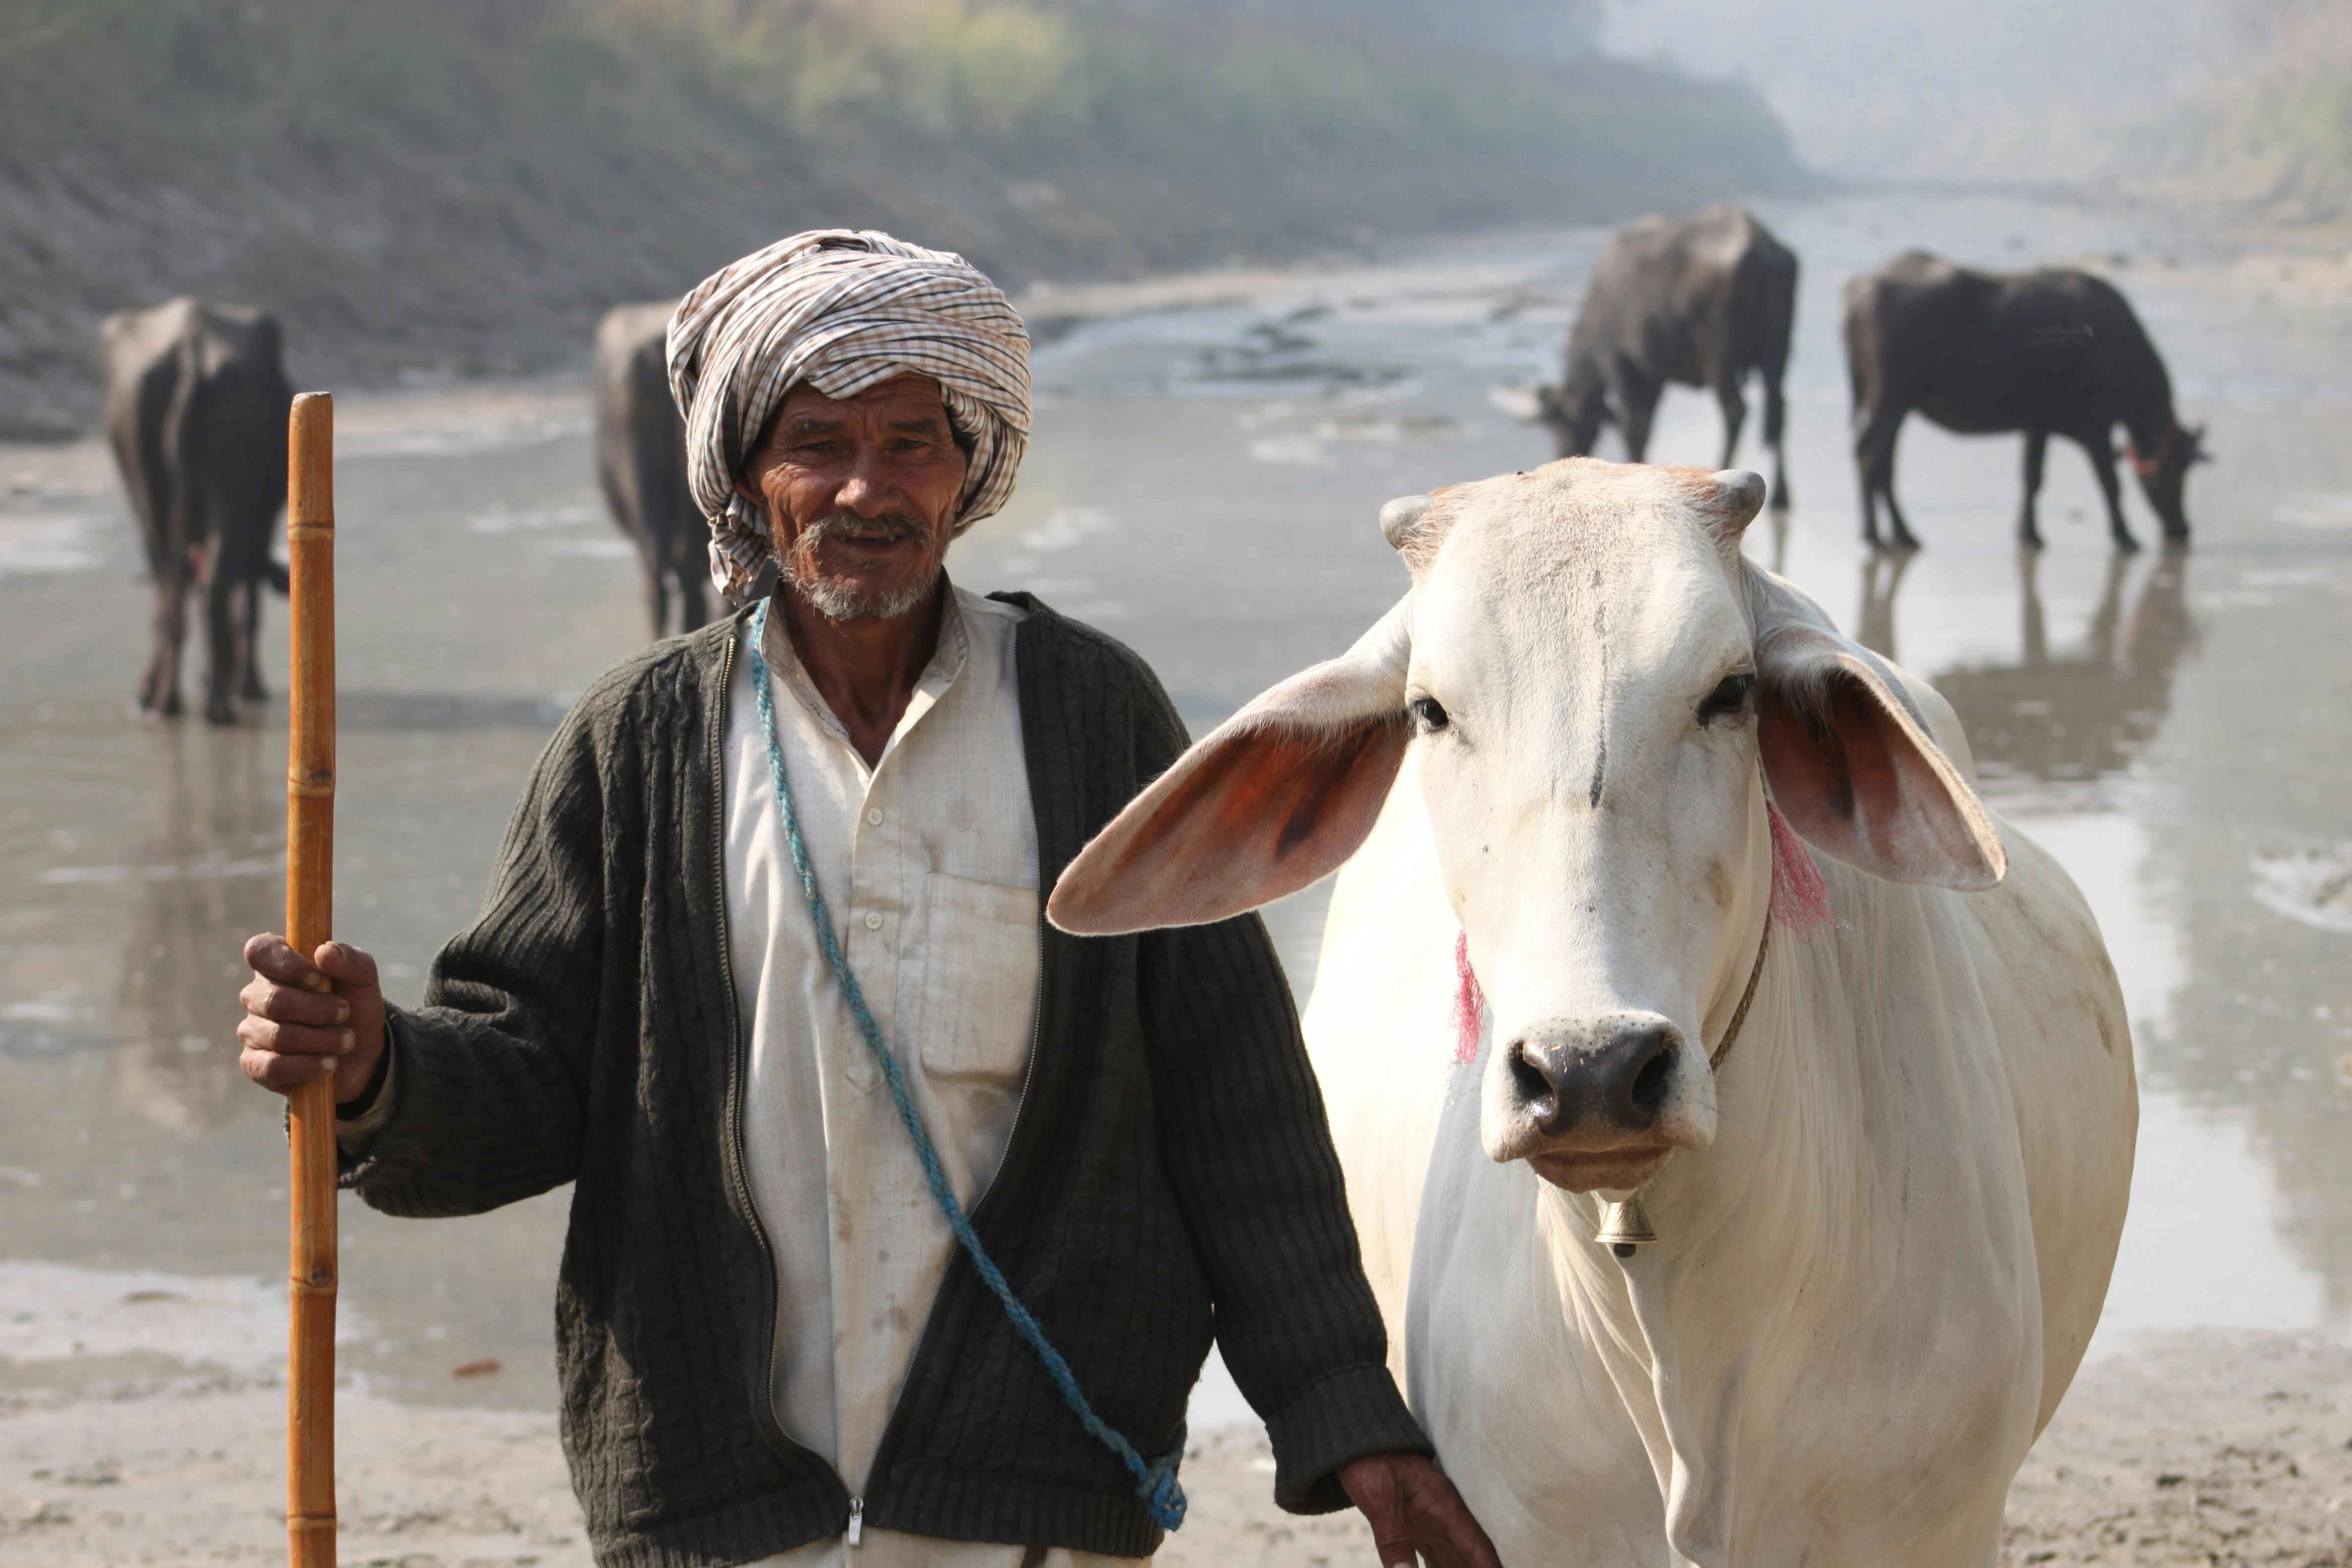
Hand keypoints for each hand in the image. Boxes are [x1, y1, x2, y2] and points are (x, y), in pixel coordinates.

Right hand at [238, 934, 386, 1104]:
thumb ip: (350, 959)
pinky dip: (308, 1066)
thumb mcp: (363, 978)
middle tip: (345, 1013)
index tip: (319, 979)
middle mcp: (257, 997)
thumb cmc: (354, 1006)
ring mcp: (253, 1031)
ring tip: (346, 1040)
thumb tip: (324, 951)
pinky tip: (329, 1064)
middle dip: (318, 1010)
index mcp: (277, 966)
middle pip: (273, 1000)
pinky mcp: (255, 1065)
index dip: (287, 964)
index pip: (259, 951)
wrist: (362, 1053)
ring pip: (278, 1036)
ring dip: (322, 1040)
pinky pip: (272, 1067)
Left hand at [1337, 1451, 1501, 1567]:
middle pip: (1467, 1556)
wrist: (1353, 1442)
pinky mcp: (1413, 1525)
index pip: (1475, 1543)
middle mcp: (1441, 1515)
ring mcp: (1428, 1521)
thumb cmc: (1368, 1461)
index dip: (1490, 1565)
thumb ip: (1393, 1538)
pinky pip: (1432, 1555)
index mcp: (1442, 1504)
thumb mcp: (1378, 1497)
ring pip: (1451, 1558)